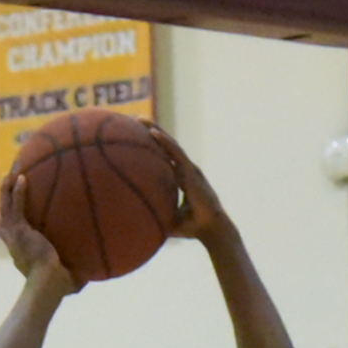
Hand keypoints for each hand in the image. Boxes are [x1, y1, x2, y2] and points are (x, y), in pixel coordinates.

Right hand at [0, 175, 80, 294]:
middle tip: (11, 184)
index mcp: (22, 251)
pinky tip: (24, 177)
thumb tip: (96, 271)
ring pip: (5, 206)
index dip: (17, 219)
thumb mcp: (68, 276)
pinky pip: (16, 205)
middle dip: (7, 198)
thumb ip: (78, 270)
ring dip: (6, 189)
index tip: (22, 210)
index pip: (17, 230)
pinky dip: (18, 191)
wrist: (48, 282)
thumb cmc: (60, 285)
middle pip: (6, 214)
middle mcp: (13, 241)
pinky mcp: (17, 229)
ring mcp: (13, 234)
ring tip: (11, 174)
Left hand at [145, 123, 231, 245]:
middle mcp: (185, 170)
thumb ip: (156, 216)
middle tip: (136, 119)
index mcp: (181, 179)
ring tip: (140, 119)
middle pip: (167, 146)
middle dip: (152, 131)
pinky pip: (176, 153)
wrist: (211, 229)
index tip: (137, 135)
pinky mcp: (191, 172)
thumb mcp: (168, 219)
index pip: (166, 157)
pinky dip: (164, 142)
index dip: (154, 145)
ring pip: (170, 145)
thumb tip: (135, 224)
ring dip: (156, 130)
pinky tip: (152, 133)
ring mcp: (189, 169)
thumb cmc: (192, 228)